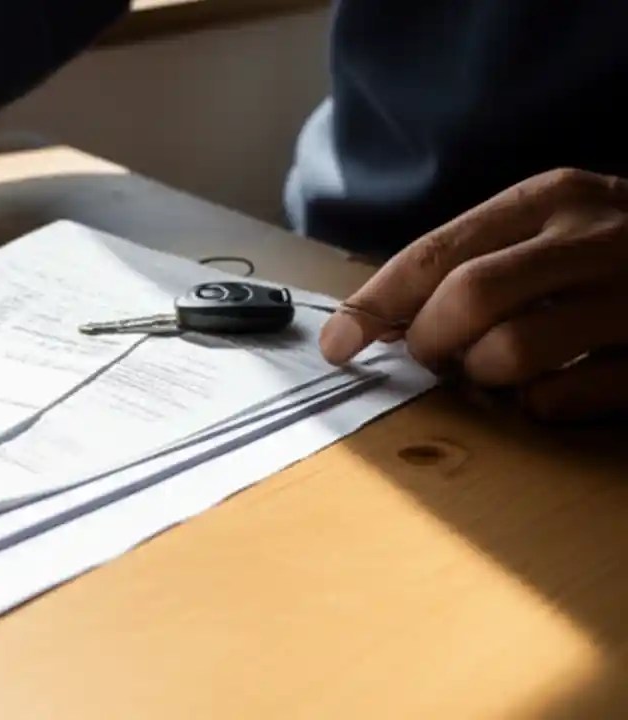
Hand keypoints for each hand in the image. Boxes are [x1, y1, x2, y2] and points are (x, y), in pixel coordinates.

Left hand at [319, 168, 627, 420]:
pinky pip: (557, 401)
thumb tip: (376, 319)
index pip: (436, 253)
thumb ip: (474, 261)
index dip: (373, 304)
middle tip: (432, 358)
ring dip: (483, 377)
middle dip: (429, 342)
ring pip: (507, 355)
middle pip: (467, 299)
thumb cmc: (614, 259)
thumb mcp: (551, 232)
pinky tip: (559, 386)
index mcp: (554, 198)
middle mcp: (596, 239)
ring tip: (503, 370)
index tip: (335, 344)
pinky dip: (536, 407)